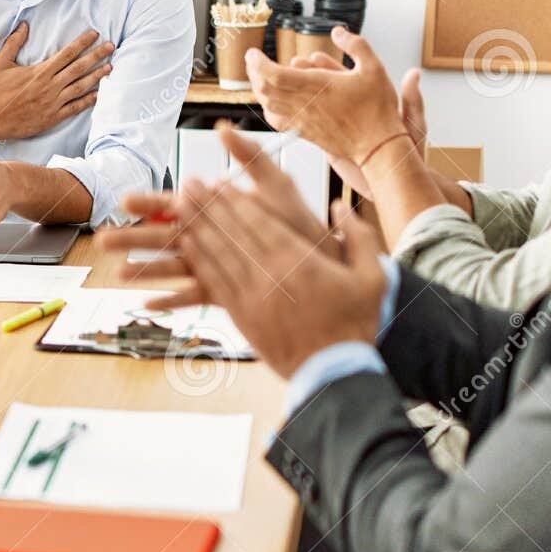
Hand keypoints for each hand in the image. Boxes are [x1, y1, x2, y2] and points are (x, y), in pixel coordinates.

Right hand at [0, 22, 112, 142]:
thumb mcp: (0, 63)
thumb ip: (13, 43)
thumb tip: (23, 25)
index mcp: (40, 71)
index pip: (67, 53)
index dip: (82, 42)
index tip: (94, 34)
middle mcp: (49, 86)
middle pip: (78, 68)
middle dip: (97, 55)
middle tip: (111, 46)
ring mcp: (53, 103)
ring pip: (80, 87)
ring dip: (97, 76)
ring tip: (110, 68)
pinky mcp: (52, 117)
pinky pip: (75, 108)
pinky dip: (88, 101)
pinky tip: (98, 94)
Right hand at [100, 121, 334, 304]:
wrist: (326, 265)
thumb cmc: (299, 224)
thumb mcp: (276, 185)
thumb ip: (250, 157)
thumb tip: (223, 128)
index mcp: (216, 212)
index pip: (174, 204)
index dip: (148, 203)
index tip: (122, 201)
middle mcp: (211, 239)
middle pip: (163, 236)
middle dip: (131, 238)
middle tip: (101, 239)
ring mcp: (216, 265)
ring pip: (172, 267)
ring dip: (144, 269)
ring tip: (119, 274)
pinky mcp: (226, 290)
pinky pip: (193, 296)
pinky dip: (172, 300)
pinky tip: (149, 304)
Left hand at [170, 193, 386, 379]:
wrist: (333, 370)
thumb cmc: (354, 323)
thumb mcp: (372, 277)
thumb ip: (359, 237)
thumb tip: (340, 207)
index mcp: (299, 261)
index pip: (258, 222)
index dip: (234, 200)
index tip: (216, 181)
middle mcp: (270, 274)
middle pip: (231, 232)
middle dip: (207, 205)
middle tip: (187, 183)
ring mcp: (252, 295)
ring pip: (217, 253)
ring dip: (196, 227)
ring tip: (178, 206)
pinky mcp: (241, 314)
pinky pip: (213, 282)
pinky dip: (198, 261)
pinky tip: (185, 245)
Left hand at [248, 27, 403, 163]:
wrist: (377, 146)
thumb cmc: (377, 109)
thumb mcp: (374, 68)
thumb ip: (355, 45)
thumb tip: (337, 32)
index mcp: (316, 85)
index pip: (273, 73)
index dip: (257, 63)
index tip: (252, 54)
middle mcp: (303, 103)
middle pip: (264, 88)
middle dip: (254, 72)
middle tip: (253, 61)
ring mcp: (301, 120)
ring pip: (267, 103)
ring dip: (259, 89)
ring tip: (260, 77)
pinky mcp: (303, 132)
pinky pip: (276, 120)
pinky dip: (269, 108)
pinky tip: (272, 101)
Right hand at [288, 54, 427, 193]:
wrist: (397, 177)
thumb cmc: (409, 151)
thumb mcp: (414, 122)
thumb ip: (412, 99)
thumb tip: (414, 73)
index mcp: (371, 100)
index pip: (347, 78)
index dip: (330, 66)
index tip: (315, 56)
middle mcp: (352, 110)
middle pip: (326, 88)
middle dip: (309, 76)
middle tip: (293, 66)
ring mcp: (340, 125)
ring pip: (316, 105)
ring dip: (301, 94)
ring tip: (285, 84)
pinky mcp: (331, 142)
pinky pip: (312, 126)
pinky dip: (300, 117)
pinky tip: (287, 109)